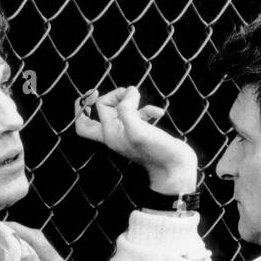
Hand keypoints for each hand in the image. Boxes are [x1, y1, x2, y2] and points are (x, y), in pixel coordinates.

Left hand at [75, 86, 198, 193]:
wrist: (175, 168)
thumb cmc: (156, 151)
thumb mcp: (137, 129)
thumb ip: (127, 109)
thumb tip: (129, 93)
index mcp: (109, 134)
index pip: (85, 118)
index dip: (85, 104)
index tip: (96, 91)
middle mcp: (116, 134)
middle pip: (97, 116)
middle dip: (107, 99)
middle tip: (120, 93)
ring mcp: (129, 133)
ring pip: (121, 111)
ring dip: (130, 100)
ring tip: (139, 97)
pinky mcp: (144, 132)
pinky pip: (140, 115)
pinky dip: (148, 109)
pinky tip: (158, 112)